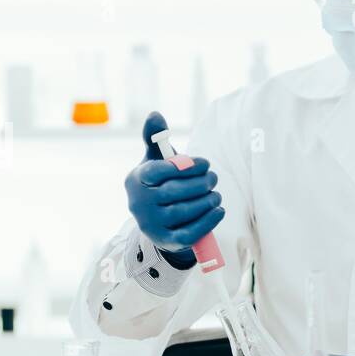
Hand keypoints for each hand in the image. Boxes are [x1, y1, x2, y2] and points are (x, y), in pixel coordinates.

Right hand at [124, 111, 224, 263]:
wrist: (157, 221)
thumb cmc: (160, 183)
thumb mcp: (155, 160)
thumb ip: (155, 138)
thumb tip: (155, 114)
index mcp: (136, 180)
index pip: (158, 171)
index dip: (184, 166)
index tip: (204, 163)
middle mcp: (139, 203)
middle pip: (174, 191)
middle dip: (201, 183)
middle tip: (214, 178)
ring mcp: (151, 224)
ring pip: (183, 211)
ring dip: (206, 200)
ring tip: (216, 193)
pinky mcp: (166, 241)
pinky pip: (189, 233)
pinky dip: (207, 221)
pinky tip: (218, 210)